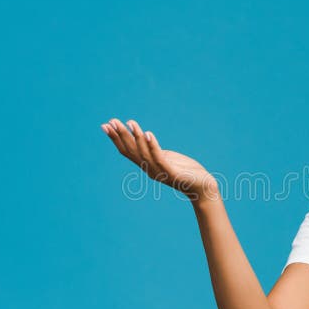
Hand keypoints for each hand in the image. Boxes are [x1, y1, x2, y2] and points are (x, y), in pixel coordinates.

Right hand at [101, 118, 219, 202]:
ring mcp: (160, 172)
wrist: (202, 187)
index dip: (116, 139)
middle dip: (121, 136)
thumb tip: (145, 138)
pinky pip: (159, 157)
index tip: (106, 125)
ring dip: (136, 137)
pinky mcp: (172, 172)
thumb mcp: (167, 158)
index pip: (127, 151)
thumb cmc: (186, 171)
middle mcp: (150, 169)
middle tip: (111, 121)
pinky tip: (149, 133)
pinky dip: (153, 145)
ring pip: (143, 153)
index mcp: (147, 165)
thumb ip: (155, 151)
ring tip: (130, 122)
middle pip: (131, 151)